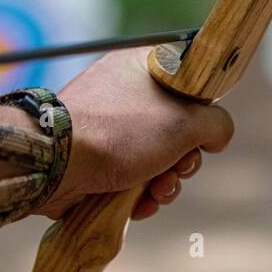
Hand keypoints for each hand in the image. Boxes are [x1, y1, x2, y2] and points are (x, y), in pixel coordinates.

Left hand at [38, 48, 234, 219]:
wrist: (53, 163)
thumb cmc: (122, 132)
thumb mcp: (187, 122)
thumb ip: (217, 124)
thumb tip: (216, 137)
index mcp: (145, 67)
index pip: (190, 81)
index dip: (204, 109)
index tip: (203, 131)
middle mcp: (126, 92)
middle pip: (178, 127)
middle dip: (184, 158)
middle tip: (179, 168)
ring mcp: (108, 127)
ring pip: (157, 156)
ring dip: (166, 180)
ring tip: (158, 192)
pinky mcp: (95, 158)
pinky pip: (131, 175)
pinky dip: (140, 192)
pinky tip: (140, 204)